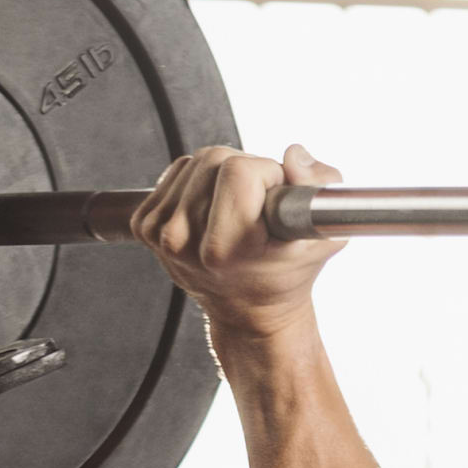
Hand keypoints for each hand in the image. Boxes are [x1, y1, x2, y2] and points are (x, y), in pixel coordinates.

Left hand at [135, 143, 347, 342]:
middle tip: (259, 205)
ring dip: (222, 175)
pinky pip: (177, 171)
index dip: (268, 174)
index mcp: (224, 250)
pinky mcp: (143, 225)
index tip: (275, 200)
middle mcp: (183, 243)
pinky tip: (214, 210)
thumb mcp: (324, 238)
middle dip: (245, 170)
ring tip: (238, 209)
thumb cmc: (288, 274)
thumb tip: (293, 156)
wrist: (250, 311)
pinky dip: (200, 181)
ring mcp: (159, 234)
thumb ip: (320, 189)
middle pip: (214, 158)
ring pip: (195, 161)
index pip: (239, 171)